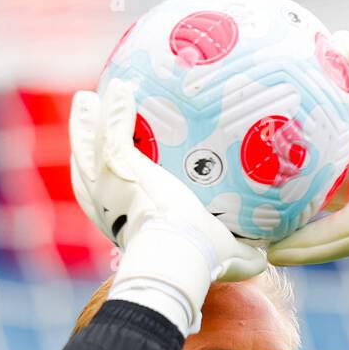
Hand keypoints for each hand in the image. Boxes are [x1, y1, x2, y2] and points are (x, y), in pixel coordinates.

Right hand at [70, 78, 266, 332]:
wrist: (180, 255)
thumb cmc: (199, 263)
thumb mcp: (226, 259)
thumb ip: (244, 255)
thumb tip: (266, 258)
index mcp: (129, 225)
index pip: (110, 203)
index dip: (107, 188)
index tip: (111, 173)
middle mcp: (110, 206)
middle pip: (86, 173)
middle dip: (82, 149)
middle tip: (86, 125)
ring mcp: (109, 185)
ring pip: (86, 149)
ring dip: (84, 125)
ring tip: (86, 99)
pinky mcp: (120, 166)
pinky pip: (113, 133)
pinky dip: (114, 111)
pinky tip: (119, 86)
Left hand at [266, 33, 348, 304]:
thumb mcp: (343, 234)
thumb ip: (307, 244)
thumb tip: (266, 256)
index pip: (319, 156)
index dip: (296, 139)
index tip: (269, 119)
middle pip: (339, 118)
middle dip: (320, 97)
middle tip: (293, 73)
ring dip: (346, 73)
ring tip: (324, 46)